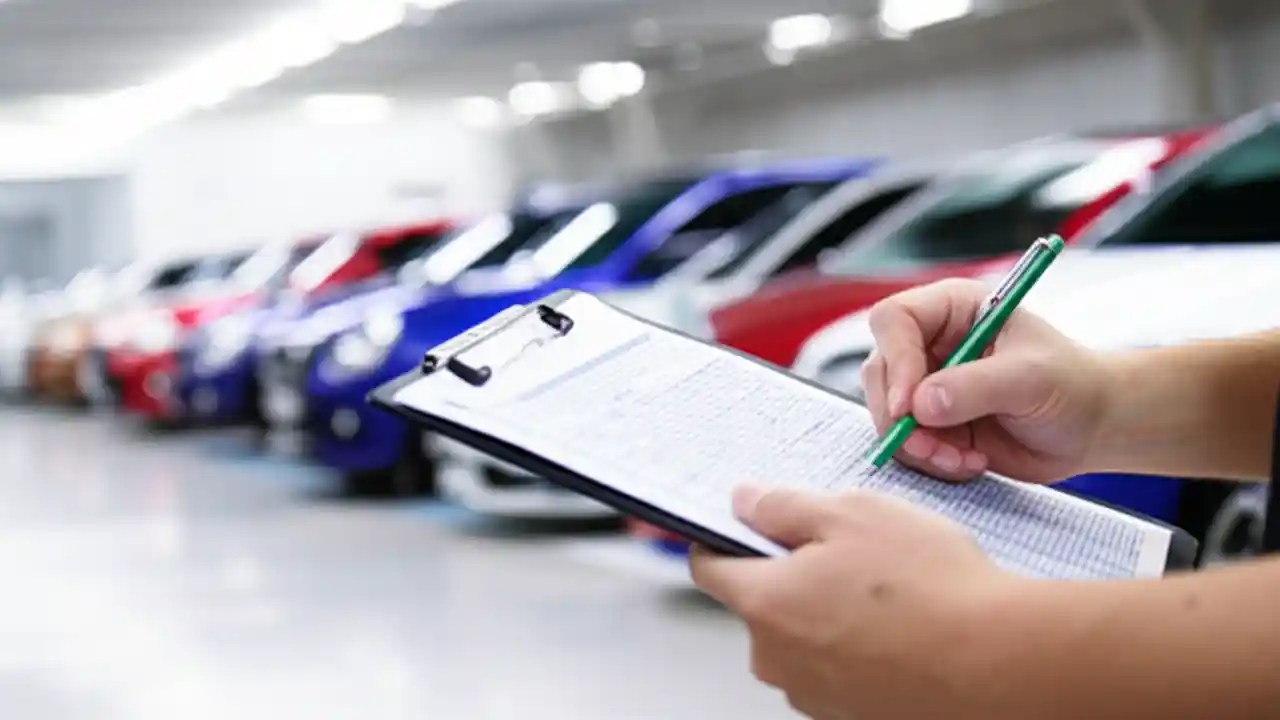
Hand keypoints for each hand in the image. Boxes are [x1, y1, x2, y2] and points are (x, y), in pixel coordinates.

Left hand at [691, 486, 1024, 718]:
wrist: (1001, 662)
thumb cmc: (931, 587)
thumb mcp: (852, 513)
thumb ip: (784, 506)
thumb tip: (746, 502)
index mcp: (764, 604)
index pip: (709, 567)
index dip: (726, 538)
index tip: (750, 525)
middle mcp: (777, 660)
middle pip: (761, 603)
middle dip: (793, 574)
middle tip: (849, 551)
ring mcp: (814, 694)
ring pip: (802, 637)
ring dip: (829, 612)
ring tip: (888, 592)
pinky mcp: (852, 714)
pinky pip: (838, 667)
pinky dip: (858, 646)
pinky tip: (902, 627)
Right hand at [863, 279, 1110, 482]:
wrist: (1090, 427)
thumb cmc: (1071, 386)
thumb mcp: (1030, 379)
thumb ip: (975, 387)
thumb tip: (920, 404)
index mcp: (953, 310)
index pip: (895, 321)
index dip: (895, 361)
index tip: (908, 406)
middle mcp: (931, 343)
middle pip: (880, 372)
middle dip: (901, 417)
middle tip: (932, 447)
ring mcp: (927, 385)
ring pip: (887, 414)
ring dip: (917, 446)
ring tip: (963, 460)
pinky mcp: (931, 424)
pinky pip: (906, 445)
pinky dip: (931, 462)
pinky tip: (970, 463)